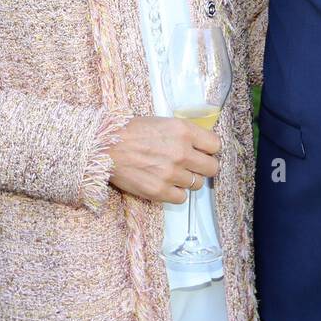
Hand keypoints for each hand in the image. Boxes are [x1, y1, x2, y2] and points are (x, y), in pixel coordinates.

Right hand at [106, 115, 220, 203]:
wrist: (104, 146)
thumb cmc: (131, 132)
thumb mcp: (163, 122)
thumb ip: (185, 134)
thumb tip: (202, 145)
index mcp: (184, 131)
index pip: (216, 145)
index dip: (209, 149)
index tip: (202, 152)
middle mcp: (181, 152)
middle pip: (212, 168)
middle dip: (203, 167)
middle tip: (191, 166)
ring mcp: (171, 173)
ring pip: (197, 184)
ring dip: (187, 180)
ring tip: (171, 173)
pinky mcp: (159, 191)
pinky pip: (181, 198)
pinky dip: (175, 193)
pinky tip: (165, 184)